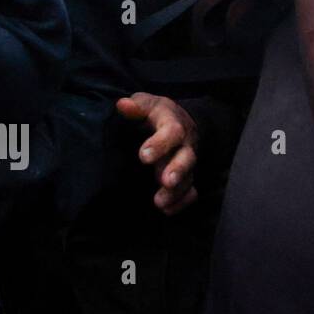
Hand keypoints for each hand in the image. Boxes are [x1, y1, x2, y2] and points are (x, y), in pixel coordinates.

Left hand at [116, 93, 198, 215]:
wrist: (178, 120)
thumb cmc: (154, 112)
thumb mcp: (145, 103)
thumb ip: (135, 106)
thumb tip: (123, 105)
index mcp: (173, 123)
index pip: (172, 132)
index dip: (160, 144)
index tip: (143, 156)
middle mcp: (185, 144)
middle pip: (186, 158)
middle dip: (177, 170)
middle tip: (165, 181)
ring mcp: (187, 161)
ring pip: (188, 177)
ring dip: (176, 191)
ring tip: (160, 202)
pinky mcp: (187, 175)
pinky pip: (190, 190)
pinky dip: (181, 202)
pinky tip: (166, 210)